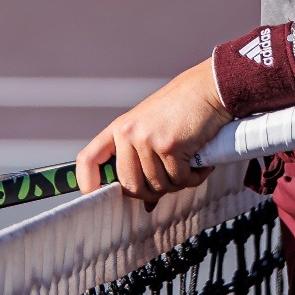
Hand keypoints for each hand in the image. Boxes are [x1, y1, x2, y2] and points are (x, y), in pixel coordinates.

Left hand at [76, 62, 229, 205]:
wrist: (207, 89)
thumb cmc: (182, 109)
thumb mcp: (152, 129)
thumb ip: (142, 161)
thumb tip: (147, 205)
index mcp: (119, 129)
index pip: (89, 159)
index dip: (87, 182)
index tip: (95, 196)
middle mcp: (128, 133)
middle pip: (130, 187)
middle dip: (153, 192)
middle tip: (172, 179)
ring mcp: (147, 139)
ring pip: (158, 186)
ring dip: (178, 182)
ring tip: (189, 164)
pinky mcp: (168, 145)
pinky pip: (179, 179)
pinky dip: (193, 177)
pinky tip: (199, 163)